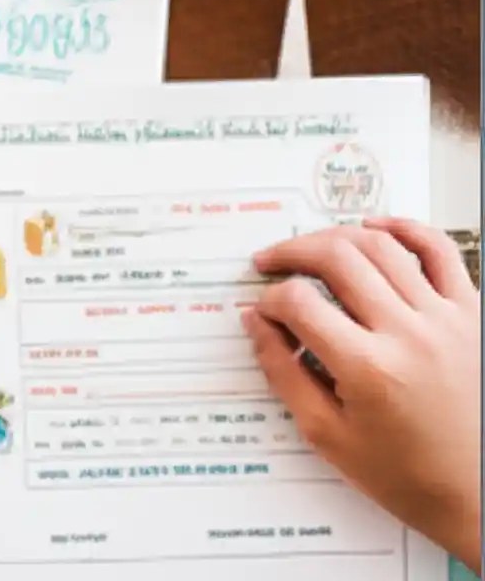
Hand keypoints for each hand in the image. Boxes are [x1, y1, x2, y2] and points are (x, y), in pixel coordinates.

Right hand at [244, 218, 480, 573]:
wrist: (477, 492)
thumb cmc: (406, 473)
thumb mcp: (327, 434)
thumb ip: (284, 373)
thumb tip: (257, 324)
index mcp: (368, 368)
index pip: (299, 303)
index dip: (269, 301)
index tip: (263, 313)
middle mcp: (408, 334)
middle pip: (336, 258)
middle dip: (291, 253)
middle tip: (271, 261)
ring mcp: (445, 318)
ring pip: (381, 245)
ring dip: (336, 236)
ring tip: (312, 247)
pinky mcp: (470, 313)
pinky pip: (439, 250)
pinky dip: (405, 227)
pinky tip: (376, 228)